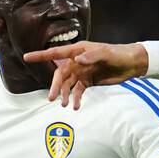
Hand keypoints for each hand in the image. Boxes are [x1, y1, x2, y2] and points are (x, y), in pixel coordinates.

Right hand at [22, 41, 148, 109]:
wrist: (131, 64)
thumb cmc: (118, 54)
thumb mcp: (106, 53)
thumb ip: (92, 56)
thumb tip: (78, 60)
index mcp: (78, 51)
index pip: (56, 53)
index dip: (41, 55)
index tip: (26, 57)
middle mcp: (77, 61)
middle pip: (61, 74)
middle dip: (56, 86)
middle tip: (52, 98)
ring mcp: (82, 72)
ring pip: (68, 84)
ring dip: (65, 94)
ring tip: (65, 105)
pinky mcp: (88, 81)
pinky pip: (78, 91)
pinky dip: (75, 98)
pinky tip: (75, 106)